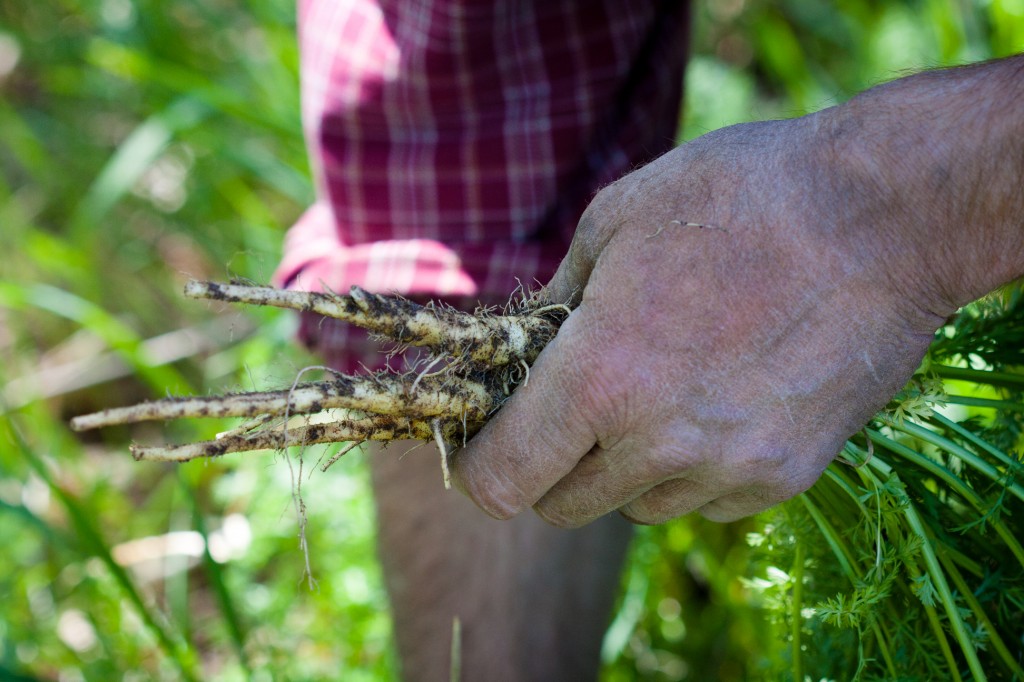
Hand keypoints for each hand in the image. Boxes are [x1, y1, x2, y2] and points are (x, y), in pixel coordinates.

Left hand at [452, 114, 946, 525]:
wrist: (886, 215)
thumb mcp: (617, 218)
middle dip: (552, 464)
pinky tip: (720, 401)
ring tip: (661, 391)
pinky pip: (707, 502)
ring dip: (627, 468)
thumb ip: (557, 298)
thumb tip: (528, 342)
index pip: (502, 481)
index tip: (491, 440)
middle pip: (563, 506)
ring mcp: (727, 468)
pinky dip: (693, 469)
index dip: (482, 468)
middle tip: (574, 406)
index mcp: (599, 377)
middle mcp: (657, 442)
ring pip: (637, 506)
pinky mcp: (785, 476)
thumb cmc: (742, 196)